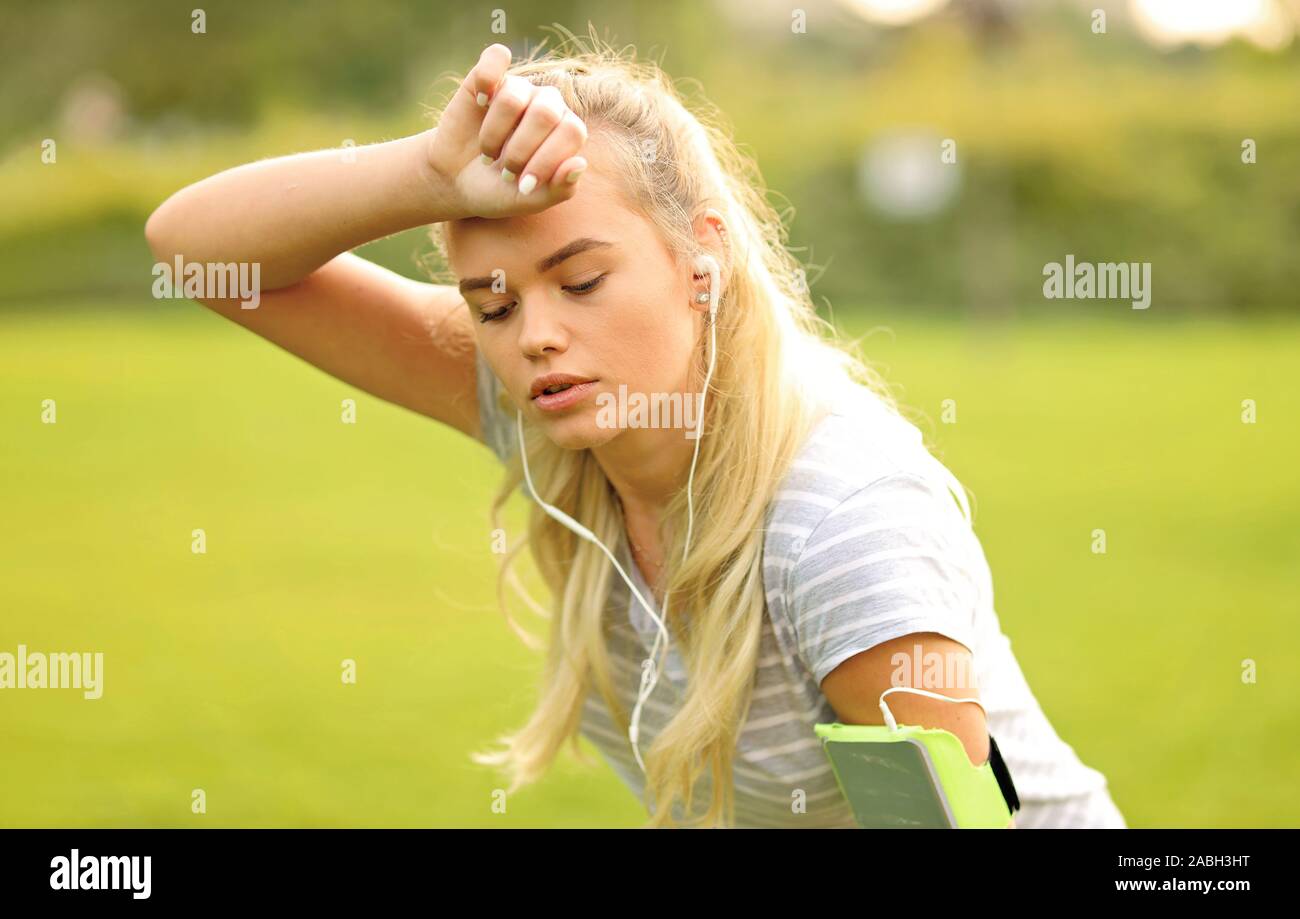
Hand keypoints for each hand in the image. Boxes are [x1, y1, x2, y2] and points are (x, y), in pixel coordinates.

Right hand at [425, 43, 588, 219]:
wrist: (456, 182)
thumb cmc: (500, 191)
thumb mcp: (529, 201)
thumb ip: (560, 188)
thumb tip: (580, 163)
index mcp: (567, 131)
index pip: (572, 132)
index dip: (547, 160)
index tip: (523, 185)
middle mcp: (549, 104)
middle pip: (545, 113)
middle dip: (519, 150)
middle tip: (505, 171)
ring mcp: (519, 88)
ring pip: (514, 97)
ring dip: (494, 134)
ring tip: (488, 153)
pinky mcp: (487, 77)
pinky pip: (496, 57)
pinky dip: (488, 75)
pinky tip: (481, 100)